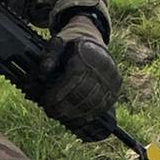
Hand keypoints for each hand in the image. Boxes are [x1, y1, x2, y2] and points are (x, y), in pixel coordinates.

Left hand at [34, 14, 120, 139]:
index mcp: (88, 53)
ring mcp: (112, 79)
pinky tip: (74, 119)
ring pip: (93, 104)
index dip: (58, 94)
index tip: (45, 102)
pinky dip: (87, 116)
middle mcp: (104, 67)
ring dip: (74, 114)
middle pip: (83, 94)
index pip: (74, 79)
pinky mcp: (115, 90)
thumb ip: (48, 56)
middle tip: (50, 112)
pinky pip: (101, 108)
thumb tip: (43, 74)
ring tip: (59, 116)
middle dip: (64, 107)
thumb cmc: (71, 44)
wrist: (93, 40)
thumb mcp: (56, 43)